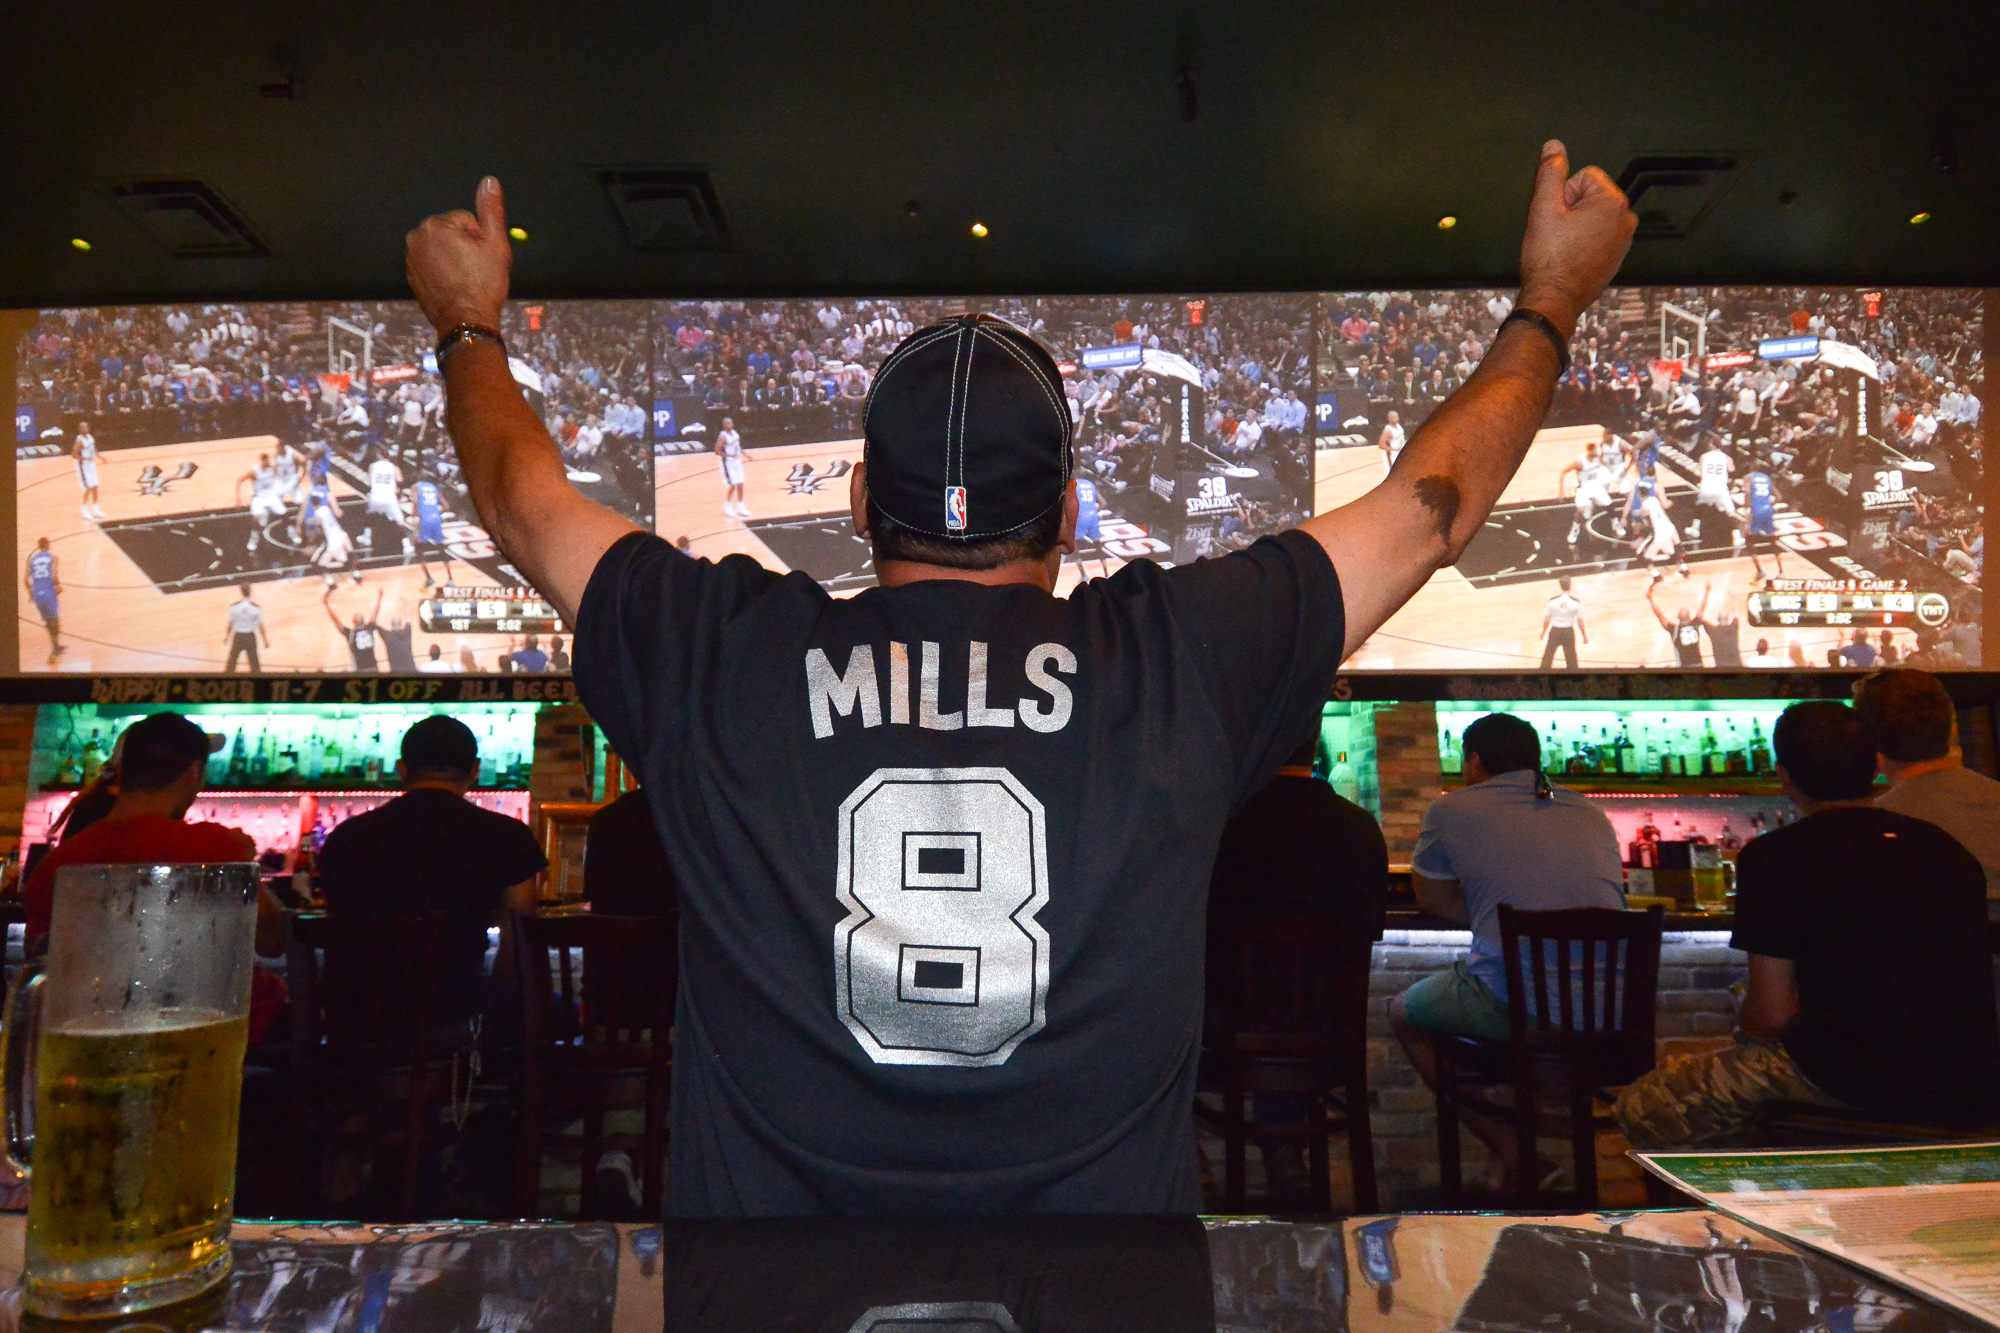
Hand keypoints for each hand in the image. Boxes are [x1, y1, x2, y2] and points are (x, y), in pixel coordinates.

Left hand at [406, 177, 511, 333]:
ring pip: (442, 249)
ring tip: (465, 279)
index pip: (466, 220)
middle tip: (475, 269)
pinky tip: (454, 285)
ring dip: (454, 258)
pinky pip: (432, 264)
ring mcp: (412, 258)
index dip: (480, 239)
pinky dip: (443, 271)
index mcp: (436, 225)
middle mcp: (417, 238)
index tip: (482, 258)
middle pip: (451, 232)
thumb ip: (491, 209)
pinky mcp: (412, 275)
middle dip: (465, 247)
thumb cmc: (482, 285)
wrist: (465, 321)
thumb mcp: (495, 244)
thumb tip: (490, 181)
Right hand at [1517, 140, 1635, 338]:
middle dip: (1570, 210)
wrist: (1554, 301)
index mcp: (1613, 202)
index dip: (1562, 195)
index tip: (1556, 218)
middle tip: (1557, 234)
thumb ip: (1550, 173)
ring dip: (1576, 226)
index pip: (1583, 177)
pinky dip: (1583, 243)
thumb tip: (1554, 146)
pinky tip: (1570, 258)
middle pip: (1590, 196)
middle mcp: (1626, 218)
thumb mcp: (1543, 208)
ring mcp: (1624, 240)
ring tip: (1562, 248)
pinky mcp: (1617, 257)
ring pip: (1592, 217)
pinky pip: (1598, 236)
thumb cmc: (1548, 259)